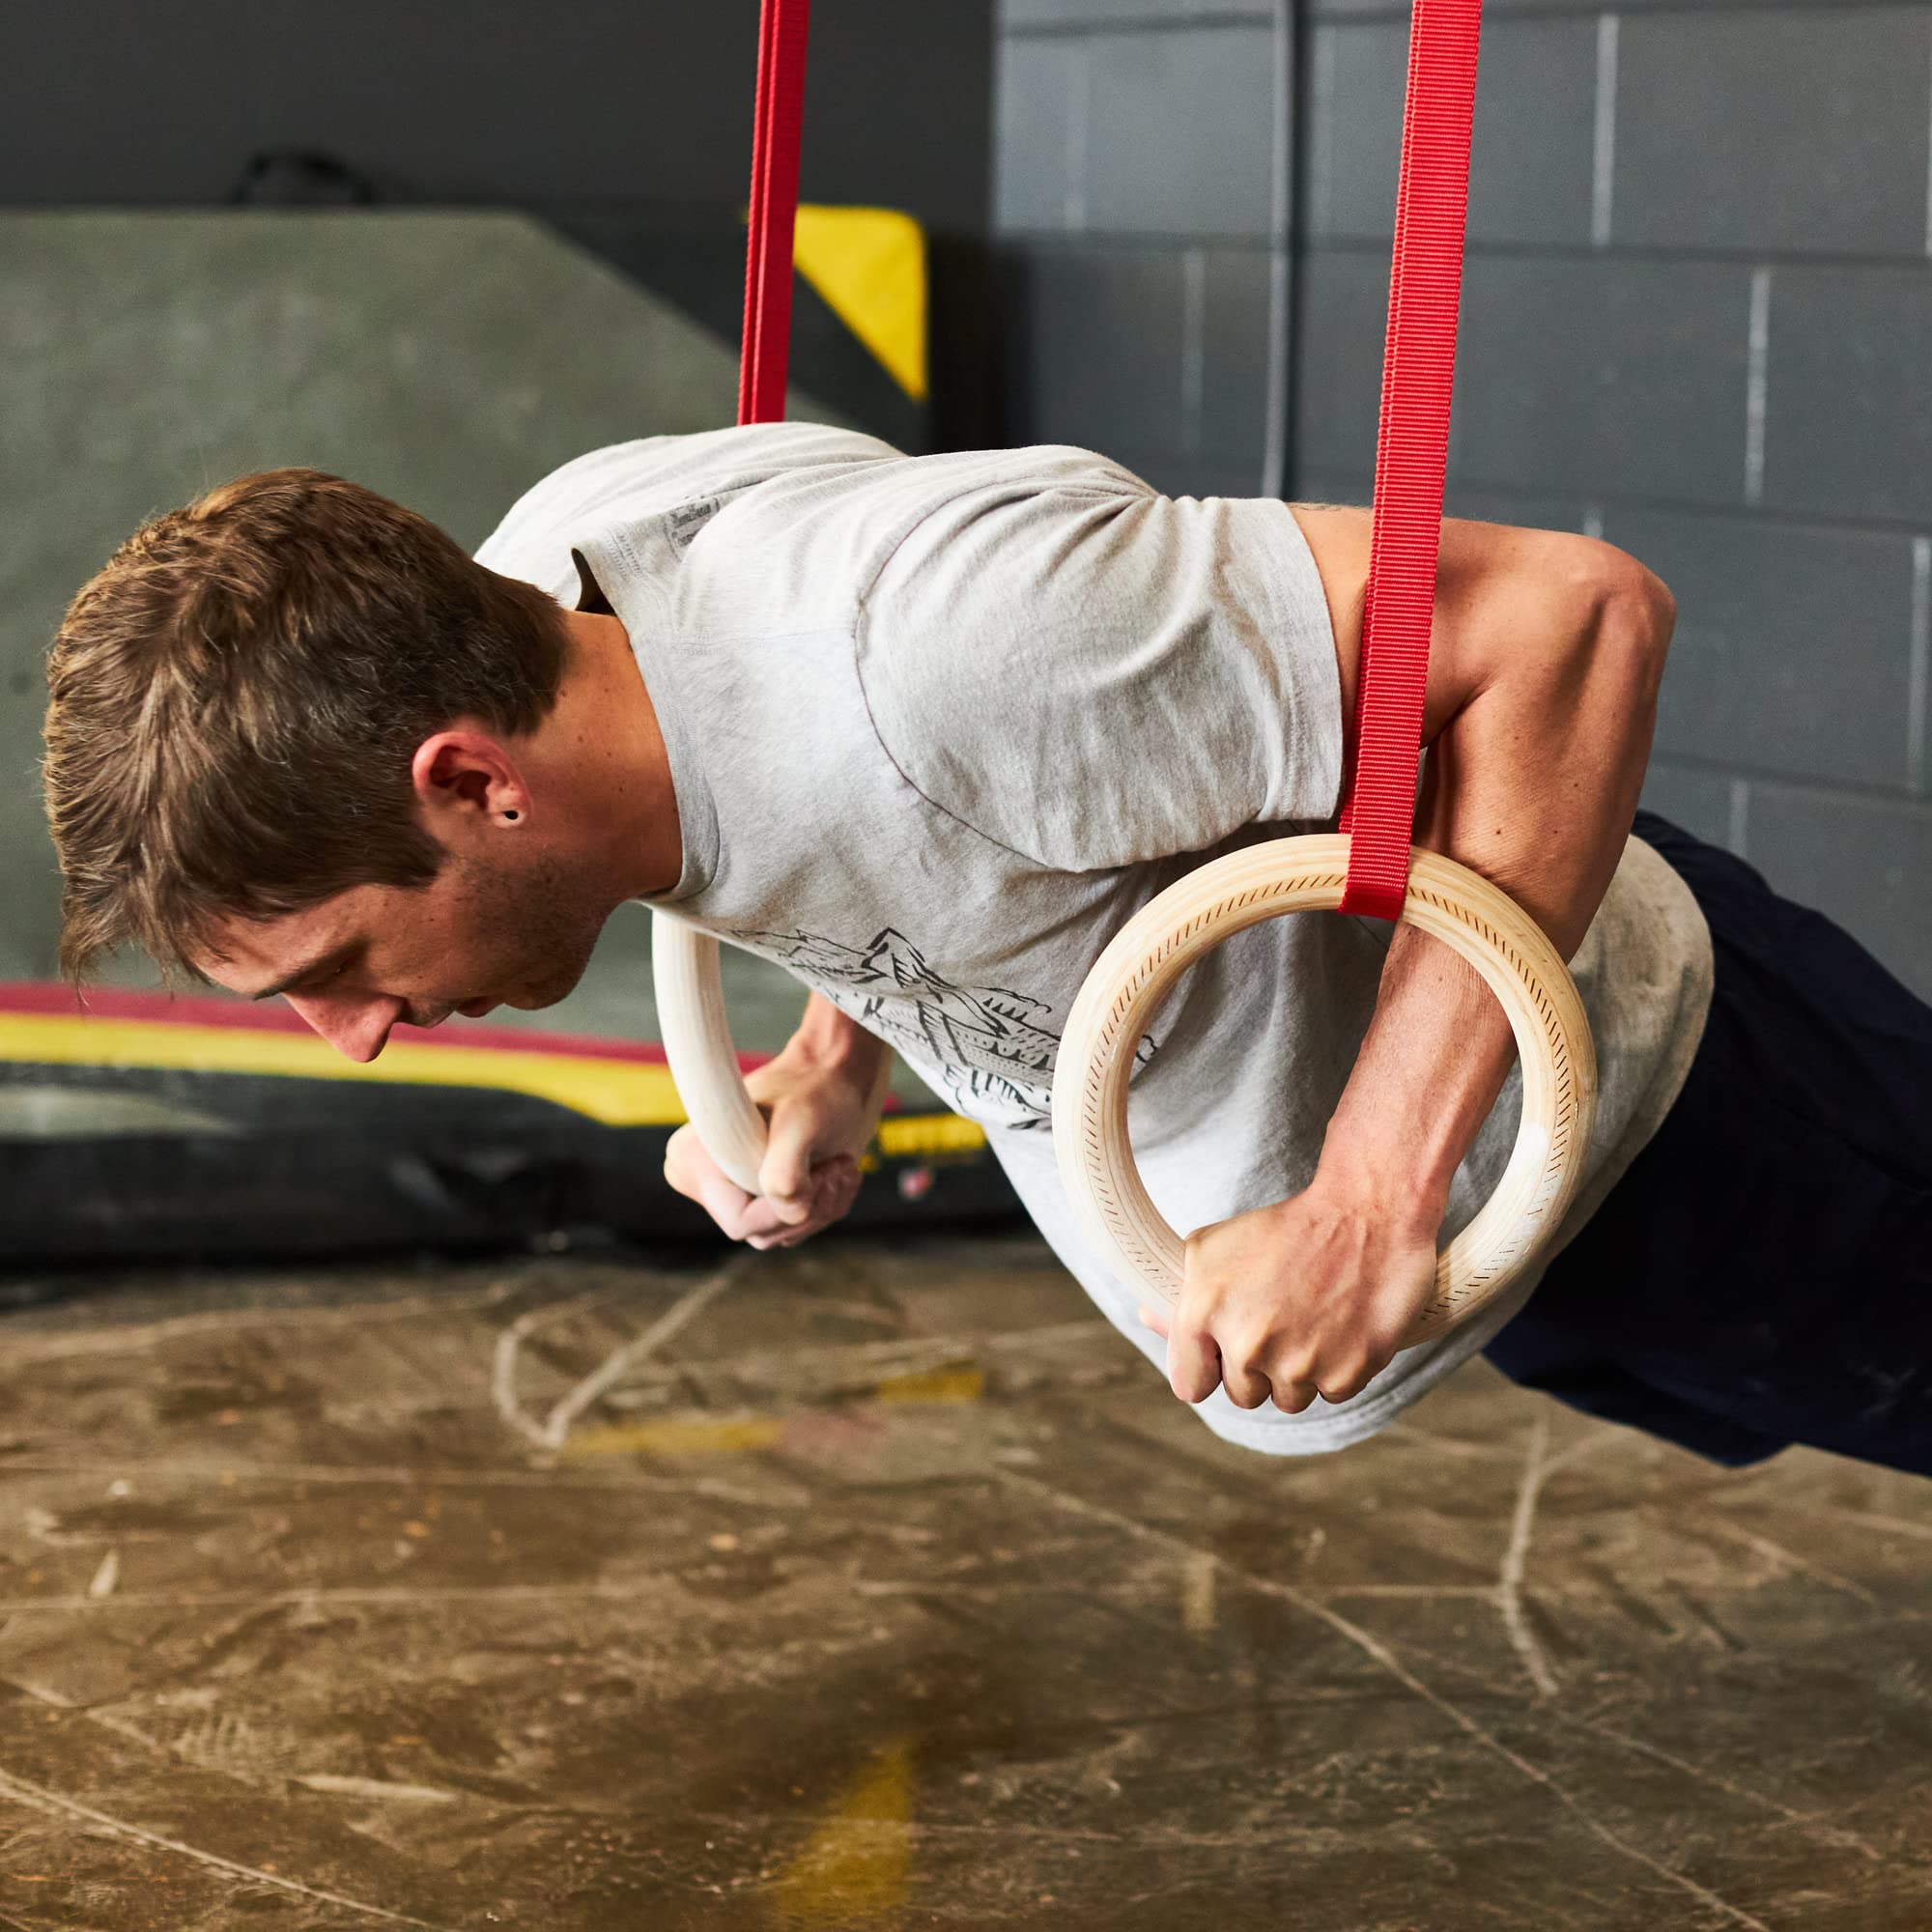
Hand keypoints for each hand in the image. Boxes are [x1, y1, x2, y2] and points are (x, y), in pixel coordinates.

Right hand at [663, 1031, 890, 1249]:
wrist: (837, 1069)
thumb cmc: (816, 1088)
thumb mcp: (799, 1126)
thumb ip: (785, 1175)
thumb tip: (790, 1214)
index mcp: (692, 1162)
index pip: (739, 1222)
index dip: (785, 1209)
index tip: (821, 1173)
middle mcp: (705, 1180)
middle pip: (763, 1232)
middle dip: (811, 1205)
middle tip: (839, 1166)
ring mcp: (734, 1188)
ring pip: (784, 1231)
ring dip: (824, 1203)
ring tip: (842, 1165)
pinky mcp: (761, 1192)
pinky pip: (794, 1224)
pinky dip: (826, 1203)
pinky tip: (842, 1171)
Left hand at [1140, 1177, 1441, 1413]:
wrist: (1367, 1214)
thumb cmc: (1285, 1227)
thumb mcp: (1214, 1246)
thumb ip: (1179, 1292)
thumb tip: (1147, 1319)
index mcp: (1204, 1312)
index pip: (1190, 1385)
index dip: (1207, 1369)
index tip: (1222, 1355)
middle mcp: (1247, 1345)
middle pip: (1242, 1395)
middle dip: (1257, 1368)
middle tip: (1279, 1323)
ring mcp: (1298, 1364)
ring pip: (1288, 1398)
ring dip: (1298, 1372)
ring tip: (1312, 1320)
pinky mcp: (1346, 1374)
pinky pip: (1331, 1393)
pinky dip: (1337, 1368)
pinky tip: (1341, 1325)